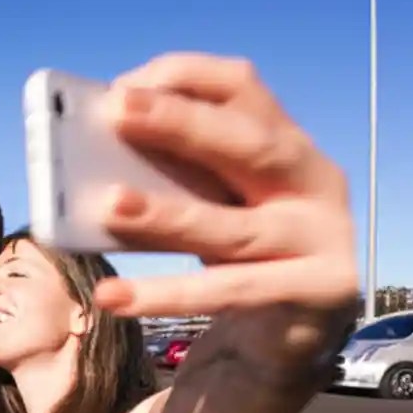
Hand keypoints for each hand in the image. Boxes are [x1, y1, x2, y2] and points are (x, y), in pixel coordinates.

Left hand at [91, 52, 357, 324]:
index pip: (241, 86)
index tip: (121, 89)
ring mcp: (322, 238)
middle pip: (248, 144)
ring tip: (110, 205)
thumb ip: (173, 180)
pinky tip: (113, 296)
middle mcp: (313, 181)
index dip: (183, 77)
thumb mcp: (212, 204)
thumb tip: (90, 164)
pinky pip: (228, 292)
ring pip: (233, 227)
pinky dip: (166, 294)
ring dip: (168, 215)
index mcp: (285, 141)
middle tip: (117, 112)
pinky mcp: (316, 291)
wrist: (294, 335)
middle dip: (181, 123)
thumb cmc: (240, 254)